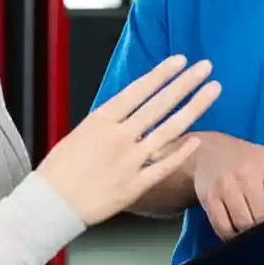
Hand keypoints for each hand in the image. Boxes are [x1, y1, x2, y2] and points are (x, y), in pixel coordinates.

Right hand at [36, 55, 220, 225]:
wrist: (51, 204)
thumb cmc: (60, 169)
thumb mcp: (82, 132)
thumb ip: (110, 120)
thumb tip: (132, 108)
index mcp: (102, 120)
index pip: (139, 90)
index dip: (162, 74)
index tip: (181, 61)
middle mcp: (119, 137)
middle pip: (160, 104)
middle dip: (186, 83)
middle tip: (205, 67)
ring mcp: (130, 161)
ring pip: (170, 130)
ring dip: (194, 108)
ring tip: (212, 91)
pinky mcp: (135, 185)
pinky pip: (165, 166)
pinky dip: (182, 152)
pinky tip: (198, 140)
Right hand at [191, 133, 263, 238]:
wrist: (209, 150)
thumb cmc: (248, 158)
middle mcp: (246, 176)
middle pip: (263, 215)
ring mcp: (225, 188)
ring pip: (243, 223)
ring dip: (252, 236)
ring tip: (260, 241)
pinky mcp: (209, 199)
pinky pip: (222, 226)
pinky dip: (232, 236)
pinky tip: (239, 237)